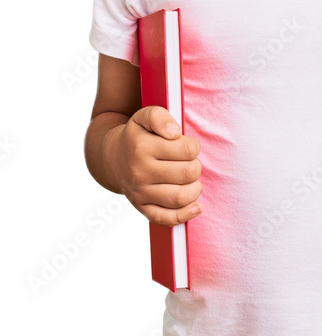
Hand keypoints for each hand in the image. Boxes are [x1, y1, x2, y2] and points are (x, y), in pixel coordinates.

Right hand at [106, 105, 202, 226]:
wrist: (112, 158)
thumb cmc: (137, 136)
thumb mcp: (144, 117)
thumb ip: (160, 117)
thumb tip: (174, 132)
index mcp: (142, 147)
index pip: (188, 150)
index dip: (193, 146)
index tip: (186, 146)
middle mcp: (140, 172)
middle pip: (189, 173)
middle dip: (196, 166)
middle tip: (188, 163)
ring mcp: (140, 192)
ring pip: (181, 196)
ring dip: (195, 188)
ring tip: (191, 180)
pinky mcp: (142, 208)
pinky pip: (166, 218)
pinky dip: (185, 214)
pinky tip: (196, 206)